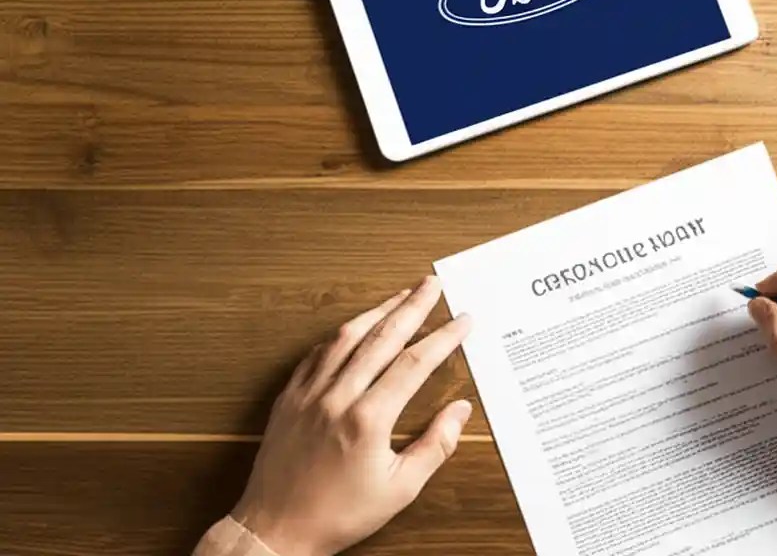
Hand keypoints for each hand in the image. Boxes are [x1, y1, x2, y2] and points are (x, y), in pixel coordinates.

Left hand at [231, 276, 472, 555]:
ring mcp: (309, 394)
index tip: (462, 321)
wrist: (276, 529)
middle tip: (433, 285)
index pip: (414, 363)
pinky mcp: (289, 398)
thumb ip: (434, 446)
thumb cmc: (337, 514)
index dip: (442, 337)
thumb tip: (459, 411)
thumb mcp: (399, 488)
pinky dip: (340, 335)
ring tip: (400, 295)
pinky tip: (354, 328)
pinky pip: (317, 354)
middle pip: (382, 337)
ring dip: (377, 311)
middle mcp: (337, 397)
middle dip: (412, 306)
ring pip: (346, 337)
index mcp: (368, 419)